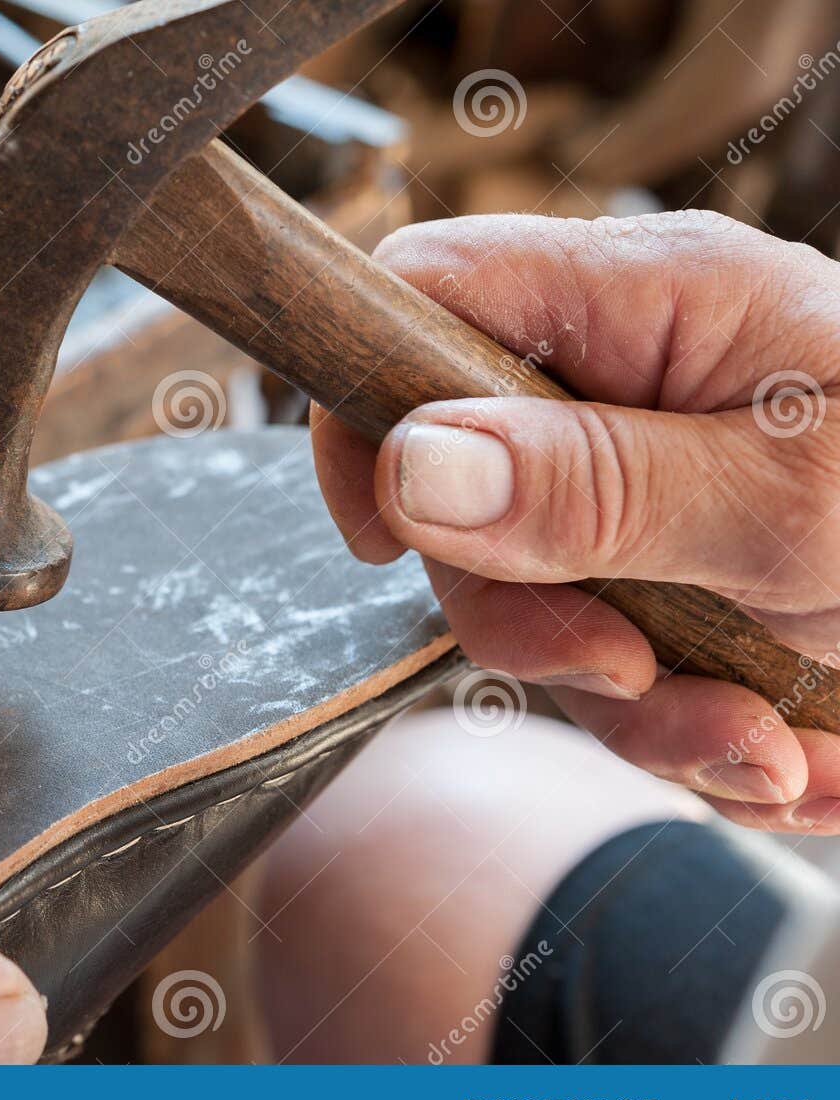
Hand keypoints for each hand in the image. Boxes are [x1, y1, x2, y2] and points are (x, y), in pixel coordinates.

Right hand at [312, 210, 839, 833]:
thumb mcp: (788, 504)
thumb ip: (594, 485)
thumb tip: (413, 465)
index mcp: (650, 305)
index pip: (420, 299)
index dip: (369, 408)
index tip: (383, 534)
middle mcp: (628, 387)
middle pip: (455, 485)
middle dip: (523, 610)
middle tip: (623, 664)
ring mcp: (646, 489)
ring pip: (531, 598)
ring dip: (629, 702)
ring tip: (757, 739)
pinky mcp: (676, 578)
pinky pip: (609, 664)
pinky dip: (682, 728)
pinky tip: (780, 743)